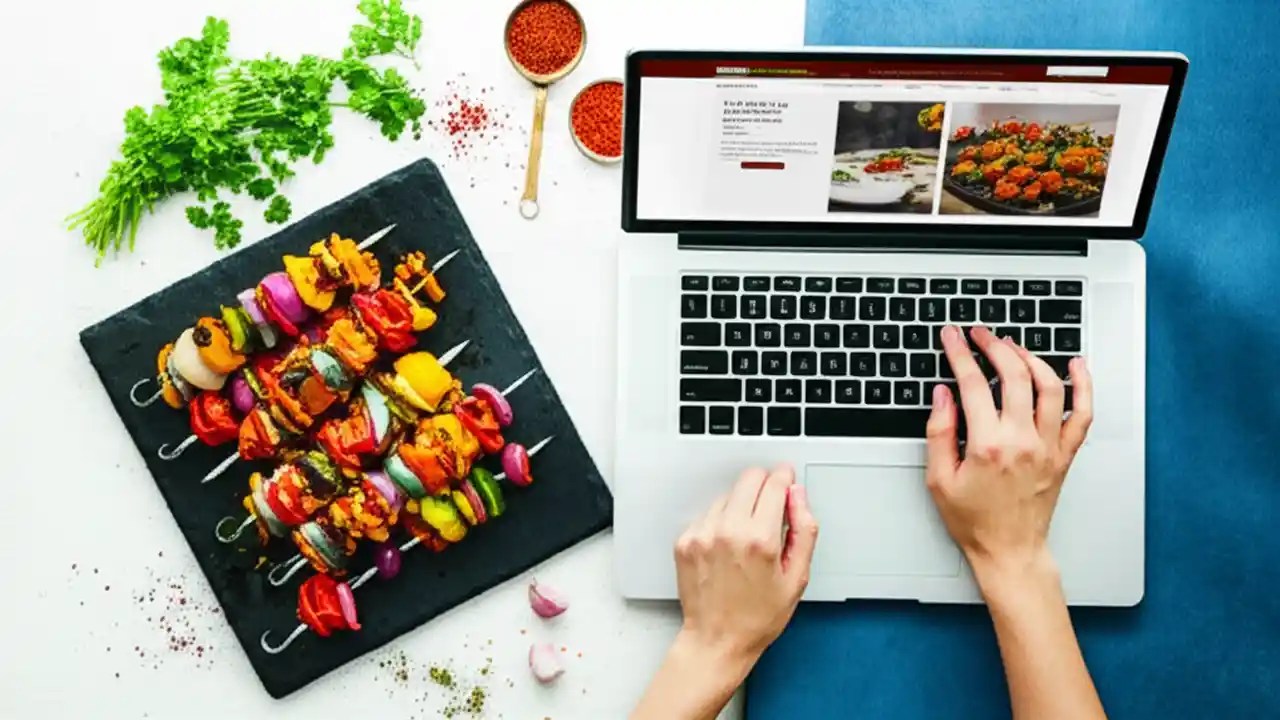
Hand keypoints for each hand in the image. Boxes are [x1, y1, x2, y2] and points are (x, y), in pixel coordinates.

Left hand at [673, 465, 817, 663]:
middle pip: (749, 479)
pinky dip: (720, 521)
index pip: (774, 484)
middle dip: (764, 485)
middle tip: (771, 503)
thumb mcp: (797, 577)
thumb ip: (804, 530)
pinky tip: (727, 545)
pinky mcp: (685, 541)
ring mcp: (702, 534)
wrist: (717, 640)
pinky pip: (707, 514)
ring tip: (747, 536)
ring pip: (728, 495)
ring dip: (741, 505)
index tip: (787, 477)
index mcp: (760, 540)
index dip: (785, 478)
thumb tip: (798, 496)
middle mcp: (728, 531)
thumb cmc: (757, 616)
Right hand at [924, 325, 1092, 590]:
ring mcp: (1048, 446)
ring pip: (1048, 385)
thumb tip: (943, 394)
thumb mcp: (939, 479)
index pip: (974, 384)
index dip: (960, 353)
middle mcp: (1023, 441)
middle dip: (994, 345)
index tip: (952, 337)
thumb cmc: (974, 521)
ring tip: (1013, 346)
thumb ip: (939, 432)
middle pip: (1014, 375)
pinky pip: (1082, 413)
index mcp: (988, 445)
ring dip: (1030, 357)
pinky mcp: (1064, 454)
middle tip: (980, 334)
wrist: (1010, 550)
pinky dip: (1083, 385)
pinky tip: (1076, 365)